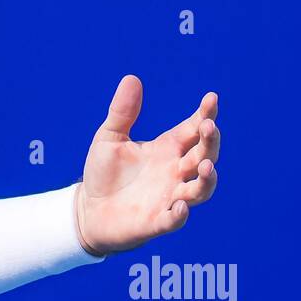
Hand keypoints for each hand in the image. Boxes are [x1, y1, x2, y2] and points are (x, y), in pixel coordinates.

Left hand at [75, 75, 219, 255]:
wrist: (88, 210)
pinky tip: (179, 206)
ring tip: (205, 166)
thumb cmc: (104, 173)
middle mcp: (175, 172)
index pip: (193, 130)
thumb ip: (122, 112)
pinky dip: (179, 215)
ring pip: (200, 190)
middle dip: (210, 142)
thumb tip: (132, 78)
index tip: (211, 98)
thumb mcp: (110, 137)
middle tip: (209, 127)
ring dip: (207, 179)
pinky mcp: (156, 222)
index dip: (205, 115)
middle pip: (204, 156)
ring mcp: (169, 198)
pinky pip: (173, 220)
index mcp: (167, 149)